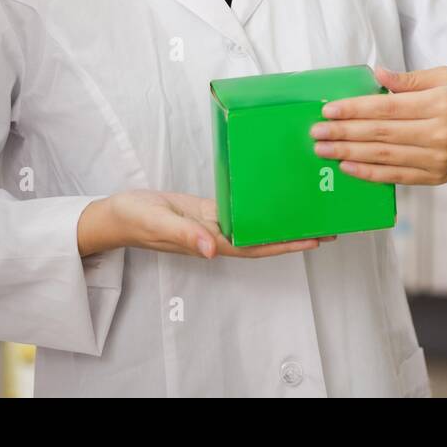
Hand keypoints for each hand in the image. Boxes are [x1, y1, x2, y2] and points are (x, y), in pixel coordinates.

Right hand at [78, 190, 336, 258]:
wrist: (116, 213)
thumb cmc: (134, 218)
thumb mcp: (158, 223)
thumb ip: (184, 235)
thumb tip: (213, 250)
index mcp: (209, 241)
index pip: (255, 246)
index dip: (285, 245)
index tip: (315, 239)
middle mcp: (217, 235)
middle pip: (263, 238)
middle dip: (294, 234)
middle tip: (329, 225)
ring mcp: (213, 224)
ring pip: (255, 223)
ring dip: (281, 219)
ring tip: (311, 209)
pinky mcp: (208, 210)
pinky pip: (240, 209)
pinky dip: (259, 204)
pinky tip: (275, 195)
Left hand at [310, 65, 446, 186]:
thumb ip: (411, 79)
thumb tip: (377, 73)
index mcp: (440, 104)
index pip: (388, 108)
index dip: (355, 110)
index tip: (329, 110)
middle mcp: (438, 134)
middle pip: (381, 134)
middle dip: (344, 134)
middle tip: (315, 133)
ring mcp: (437, 159)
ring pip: (384, 158)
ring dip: (349, 155)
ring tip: (323, 150)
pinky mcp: (435, 178)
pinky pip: (396, 177)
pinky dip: (370, 174)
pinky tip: (348, 168)